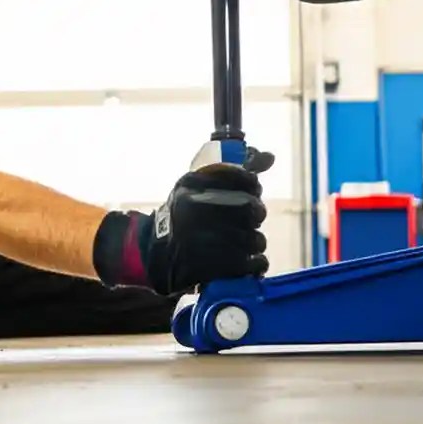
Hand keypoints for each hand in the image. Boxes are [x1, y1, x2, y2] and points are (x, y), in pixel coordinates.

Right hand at [93, 161, 270, 295]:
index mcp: (192, 185)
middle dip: (256, 214)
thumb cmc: (181, 215)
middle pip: (250, 209)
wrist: (152, 252)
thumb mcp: (196, 186)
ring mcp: (202, 240)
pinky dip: (256, 264)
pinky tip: (252, 262)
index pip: (241, 178)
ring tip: (246, 243)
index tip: (252, 191)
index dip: (252, 185)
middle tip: (251, 219)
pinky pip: (250, 264)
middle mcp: (196, 210)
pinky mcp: (209, 267)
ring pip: (253, 238)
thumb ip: (233, 172)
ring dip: (255, 241)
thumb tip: (270, 156)